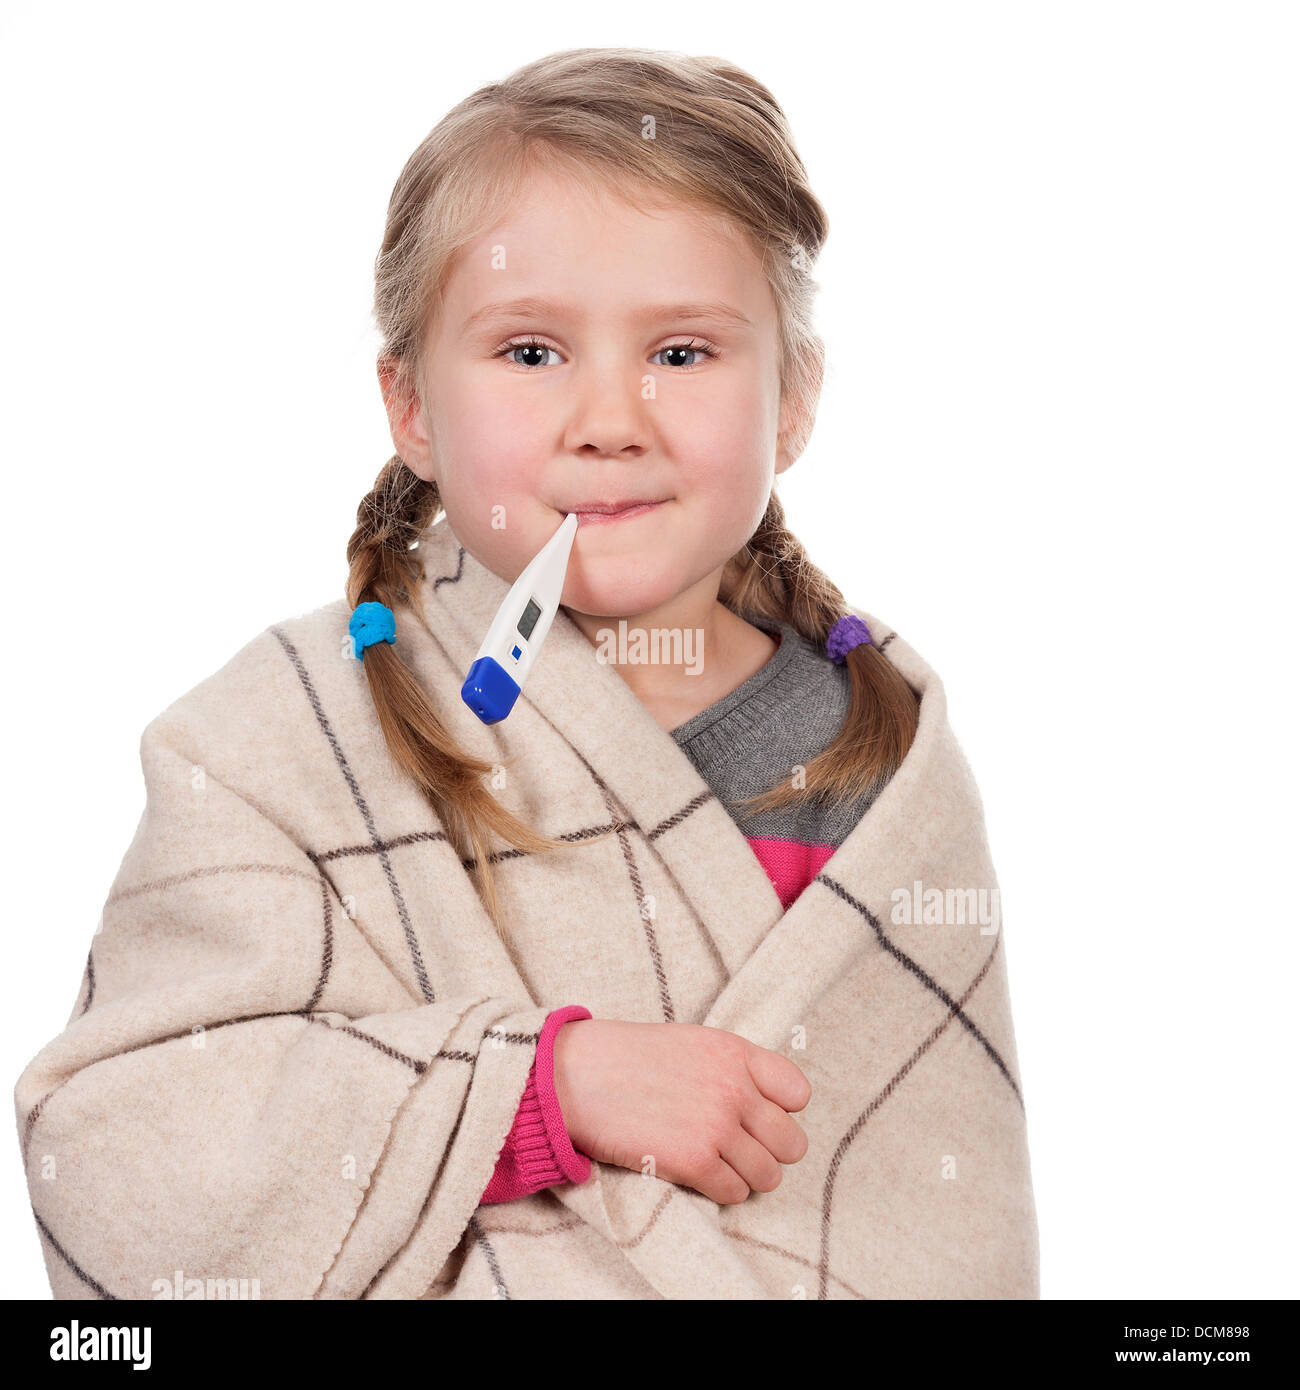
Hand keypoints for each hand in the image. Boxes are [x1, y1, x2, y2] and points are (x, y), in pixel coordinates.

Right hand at [552, 1018, 810, 1204]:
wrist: (579, 1076)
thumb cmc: (630, 1059)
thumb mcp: (693, 1043)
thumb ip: (734, 1068)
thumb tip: (767, 1105)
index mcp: (736, 1053)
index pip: (798, 1094)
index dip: (780, 1111)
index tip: (756, 1116)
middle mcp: (735, 1089)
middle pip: (792, 1143)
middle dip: (768, 1150)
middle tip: (739, 1148)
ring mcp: (717, 1126)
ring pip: (769, 1175)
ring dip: (747, 1176)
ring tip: (719, 1165)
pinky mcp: (696, 1161)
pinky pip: (736, 1193)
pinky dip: (722, 1190)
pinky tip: (699, 1174)